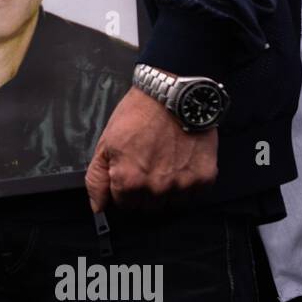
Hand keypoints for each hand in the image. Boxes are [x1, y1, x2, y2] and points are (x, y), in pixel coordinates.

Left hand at [85, 85, 217, 212]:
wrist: (173, 94)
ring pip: (171, 204)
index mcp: (129, 182)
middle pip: (147, 208)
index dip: (124, 189)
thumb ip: (97, 179)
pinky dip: (188, 182)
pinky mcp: (204, 178)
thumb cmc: (138, 115)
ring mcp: (182, 185)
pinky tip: (181, 162)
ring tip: (165, 162)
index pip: (124, 205)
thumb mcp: (106, 143)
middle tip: (147, 165)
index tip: (129, 173)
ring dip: (167, 190)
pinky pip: (193, 195)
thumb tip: (97, 207)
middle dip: (144, 191)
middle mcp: (156, 189)